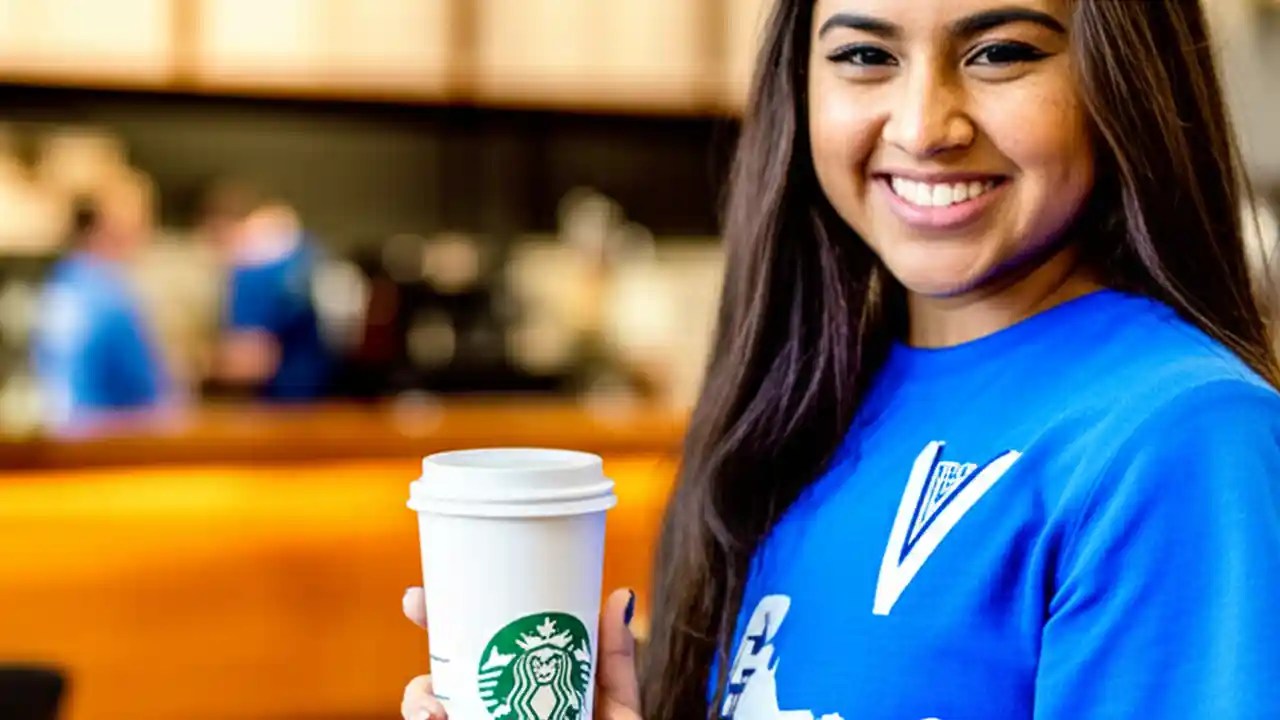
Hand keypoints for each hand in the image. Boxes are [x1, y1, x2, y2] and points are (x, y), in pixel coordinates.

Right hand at [400, 587, 641, 719]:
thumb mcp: (615, 705)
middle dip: (425, 636)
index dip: (451, 614)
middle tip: (416, 610)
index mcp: (521, 684)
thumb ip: (613, 659)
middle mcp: (490, 706)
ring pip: (427, 706)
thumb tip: (620, 595)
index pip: (479, 642)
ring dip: (419, 698)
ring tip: (433, 711)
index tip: (427, 592)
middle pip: (443, 665)